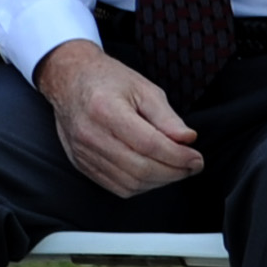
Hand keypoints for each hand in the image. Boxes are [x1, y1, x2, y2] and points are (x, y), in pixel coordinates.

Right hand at [36, 40, 206, 195]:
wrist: (70, 81)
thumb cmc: (107, 80)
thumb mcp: (144, 88)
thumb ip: (166, 117)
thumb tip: (187, 140)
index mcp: (106, 110)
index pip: (149, 145)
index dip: (178, 156)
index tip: (196, 158)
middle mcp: (91, 135)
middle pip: (139, 169)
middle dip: (174, 172)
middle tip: (192, 166)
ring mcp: (83, 153)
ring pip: (128, 183)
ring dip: (159, 182)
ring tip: (176, 169)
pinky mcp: (81, 165)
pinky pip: (115, 186)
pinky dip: (140, 185)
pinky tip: (154, 174)